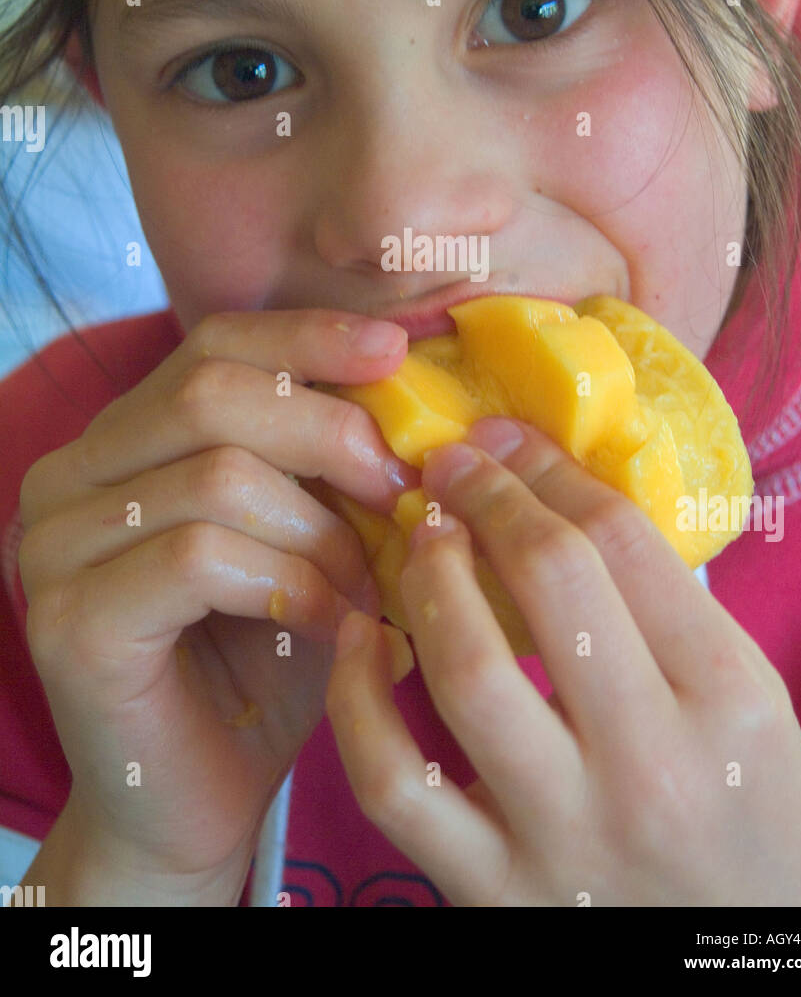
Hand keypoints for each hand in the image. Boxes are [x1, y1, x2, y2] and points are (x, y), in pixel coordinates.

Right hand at [18, 308, 413, 886]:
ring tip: (371, 585)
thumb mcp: (308, 535)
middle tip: (401, 490)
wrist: (196, 801)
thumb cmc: (265, 661)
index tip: (395, 351)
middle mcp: (69, 479)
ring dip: (324, 531)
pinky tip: (335, 625)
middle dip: (330, 433)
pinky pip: (201, 557)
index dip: (306, 338)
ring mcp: (54, 548)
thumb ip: (330, 461)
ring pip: (217, 477)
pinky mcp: (70, 622)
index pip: (212, 345)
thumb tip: (408, 378)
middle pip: (211, 394)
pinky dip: (293, 585)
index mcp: (121, 440)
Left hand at [326, 415, 800, 905]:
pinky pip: (394, 783)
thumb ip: (665, 604)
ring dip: (426, 575)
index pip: (621, 542)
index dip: (548, 468)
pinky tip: (359, 635)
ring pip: (465, 672)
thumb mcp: (748, 699)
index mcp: (728, 700)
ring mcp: (564, 835)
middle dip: (486, 495)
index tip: (510, 440)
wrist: (744, 966)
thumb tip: (555, 493)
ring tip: (418, 533)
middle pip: (549, 582)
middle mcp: (650, 766)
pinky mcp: (491, 894)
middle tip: (451, 462)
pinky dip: (355, 697)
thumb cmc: (752, 815)